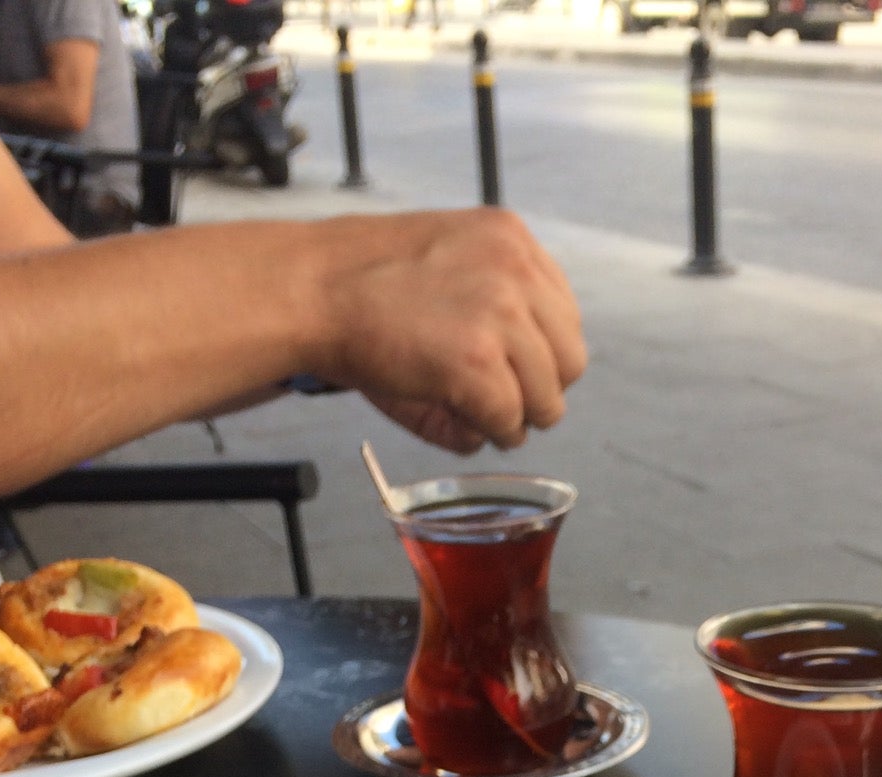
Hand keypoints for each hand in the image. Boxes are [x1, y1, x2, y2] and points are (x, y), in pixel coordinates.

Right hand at [305, 209, 586, 451]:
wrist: (312, 290)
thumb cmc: (363, 286)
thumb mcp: (447, 267)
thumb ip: (497, 306)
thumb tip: (525, 376)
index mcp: (511, 238)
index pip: (564, 315)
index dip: (541, 354)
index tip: (512, 368)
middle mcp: (516, 270)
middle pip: (570, 359)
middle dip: (539, 389)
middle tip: (502, 401)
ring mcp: (500, 315)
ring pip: (548, 398)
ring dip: (516, 418)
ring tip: (479, 413)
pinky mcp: (478, 363)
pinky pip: (510, 421)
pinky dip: (490, 433)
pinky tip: (466, 421)